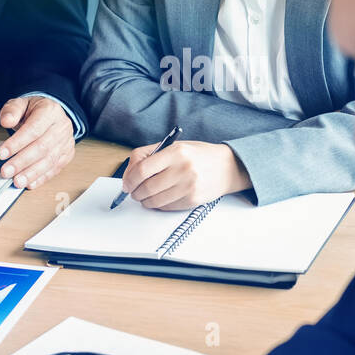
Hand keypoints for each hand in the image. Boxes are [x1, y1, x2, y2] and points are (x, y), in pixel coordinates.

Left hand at [0, 96, 74, 188]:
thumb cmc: (35, 110)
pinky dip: (42, 178)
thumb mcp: (21, 104)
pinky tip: (30, 183)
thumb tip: (6, 121)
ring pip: (49, 161)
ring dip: (31, 173)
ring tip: (17, 181)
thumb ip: (11, 110)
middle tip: (6, 172)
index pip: (33, 129)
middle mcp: (61, 127)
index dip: (17, 143)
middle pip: (42, 147)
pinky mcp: (67, 154)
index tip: (2, 154)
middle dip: (22, 162)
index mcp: (50, 111)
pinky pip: (55, 169)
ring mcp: (66, 142)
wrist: (53, 114)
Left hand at [120, 140, 250, 210]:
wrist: (228, 167)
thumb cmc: (199, 155)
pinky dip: (158, 205)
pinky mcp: (193, 200)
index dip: (129, 179)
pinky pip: (167, 207)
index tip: (126, 184)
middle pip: (147, 187)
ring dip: (145, 201)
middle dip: (135, 192)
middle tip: (134, 192)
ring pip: (155, 201)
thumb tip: (128, 175)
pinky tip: (160, 198)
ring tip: (145, 196)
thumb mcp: (176, 146)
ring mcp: (189, 187)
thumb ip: (149, 156)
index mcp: (176, 152)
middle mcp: (183, 169)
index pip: (142, 169)